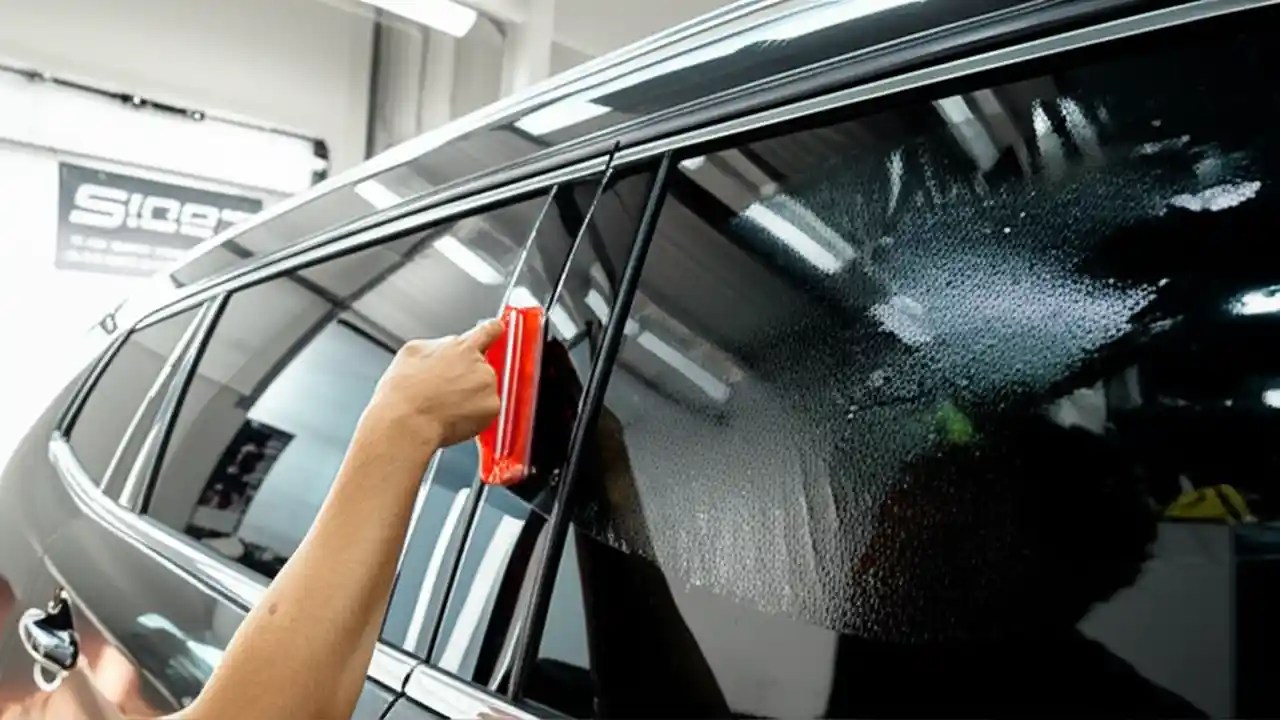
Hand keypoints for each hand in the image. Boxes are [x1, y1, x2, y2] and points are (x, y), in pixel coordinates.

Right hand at [360, 320, 504, 462]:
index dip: (492, 330)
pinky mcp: (492, 408)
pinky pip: (486, 409)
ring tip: (445, 405)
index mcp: (462, 347)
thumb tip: (443, 348)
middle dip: (468, 376)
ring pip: (484, 389)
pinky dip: (474, 414)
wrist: (407, 422)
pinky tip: (453, 416)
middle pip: (482, 366)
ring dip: (471, 396)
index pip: (489, 330)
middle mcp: (480, 365)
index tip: (495, 330)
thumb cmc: (404, 391)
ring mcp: (488, 387)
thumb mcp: (413, 352)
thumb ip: (437, 345)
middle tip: (446, 389)